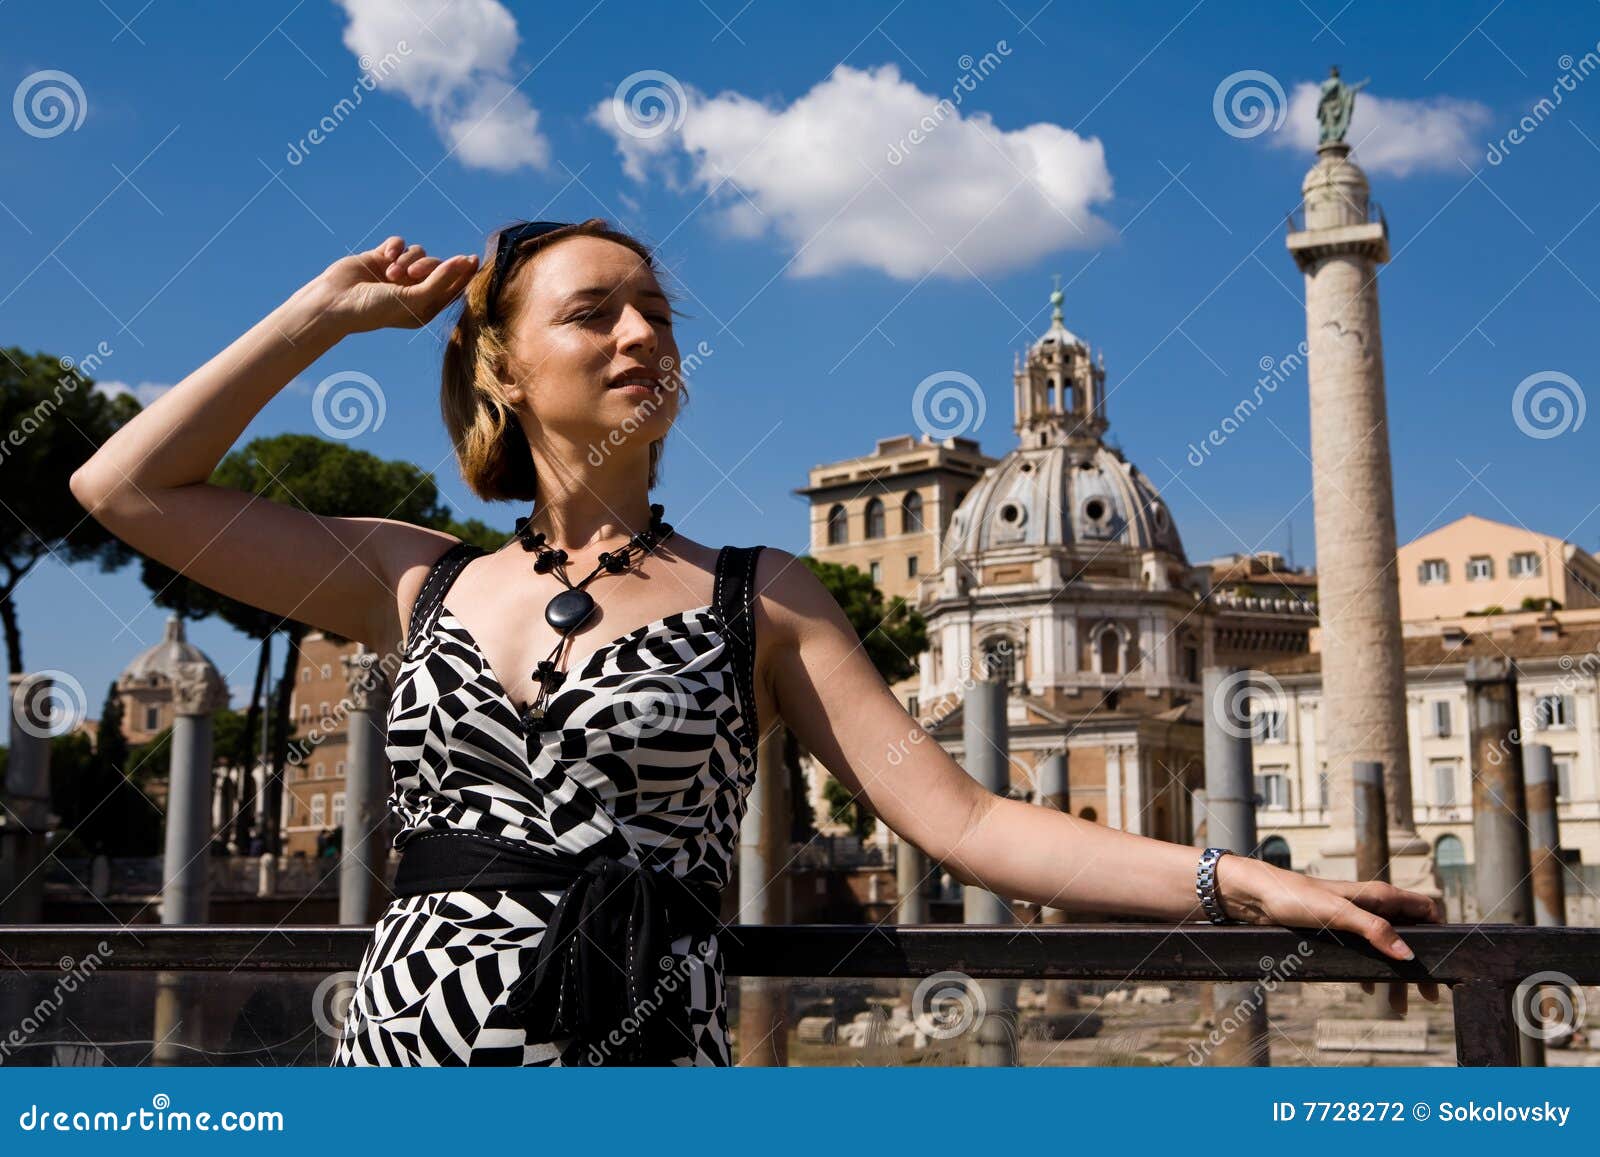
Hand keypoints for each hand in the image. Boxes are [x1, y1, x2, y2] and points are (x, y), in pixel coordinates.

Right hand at [311, 236, 478, 333]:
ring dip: (407, 259)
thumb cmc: (376, 309)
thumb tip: (464, 262)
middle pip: (437, 266)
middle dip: (428, 266)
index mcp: (424, 307)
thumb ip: (440, 282)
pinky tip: (386, 255)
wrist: (336, 302)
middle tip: (412, 274)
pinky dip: (395, 246)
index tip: (474, 259)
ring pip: (418, 252)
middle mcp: (413, 290)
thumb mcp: (414, 299)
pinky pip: (399, 242)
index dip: (464, 273)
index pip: (452, 287)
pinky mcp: (381, 258)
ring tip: (390, 273)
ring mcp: (397, 273)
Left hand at [1215, 854, 1444, 1015]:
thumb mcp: (1338, 914)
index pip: (1425, 907)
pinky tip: (1369, 989)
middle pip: (1409, 935)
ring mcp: (1355, 918)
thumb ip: (1374, 930)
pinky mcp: (1337, 931)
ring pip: (1386, 948)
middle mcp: (1371, 904)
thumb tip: (1407, 954)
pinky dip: (1371, 971)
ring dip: (1394, 976)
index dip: (1440, 930)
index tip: (1446, 959)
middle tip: (1426, 996)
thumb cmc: (1296, 897)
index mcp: (1379, 895)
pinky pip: (1364, 952)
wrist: (1257, 896)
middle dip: (1418, 965)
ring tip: (1398, 1006)